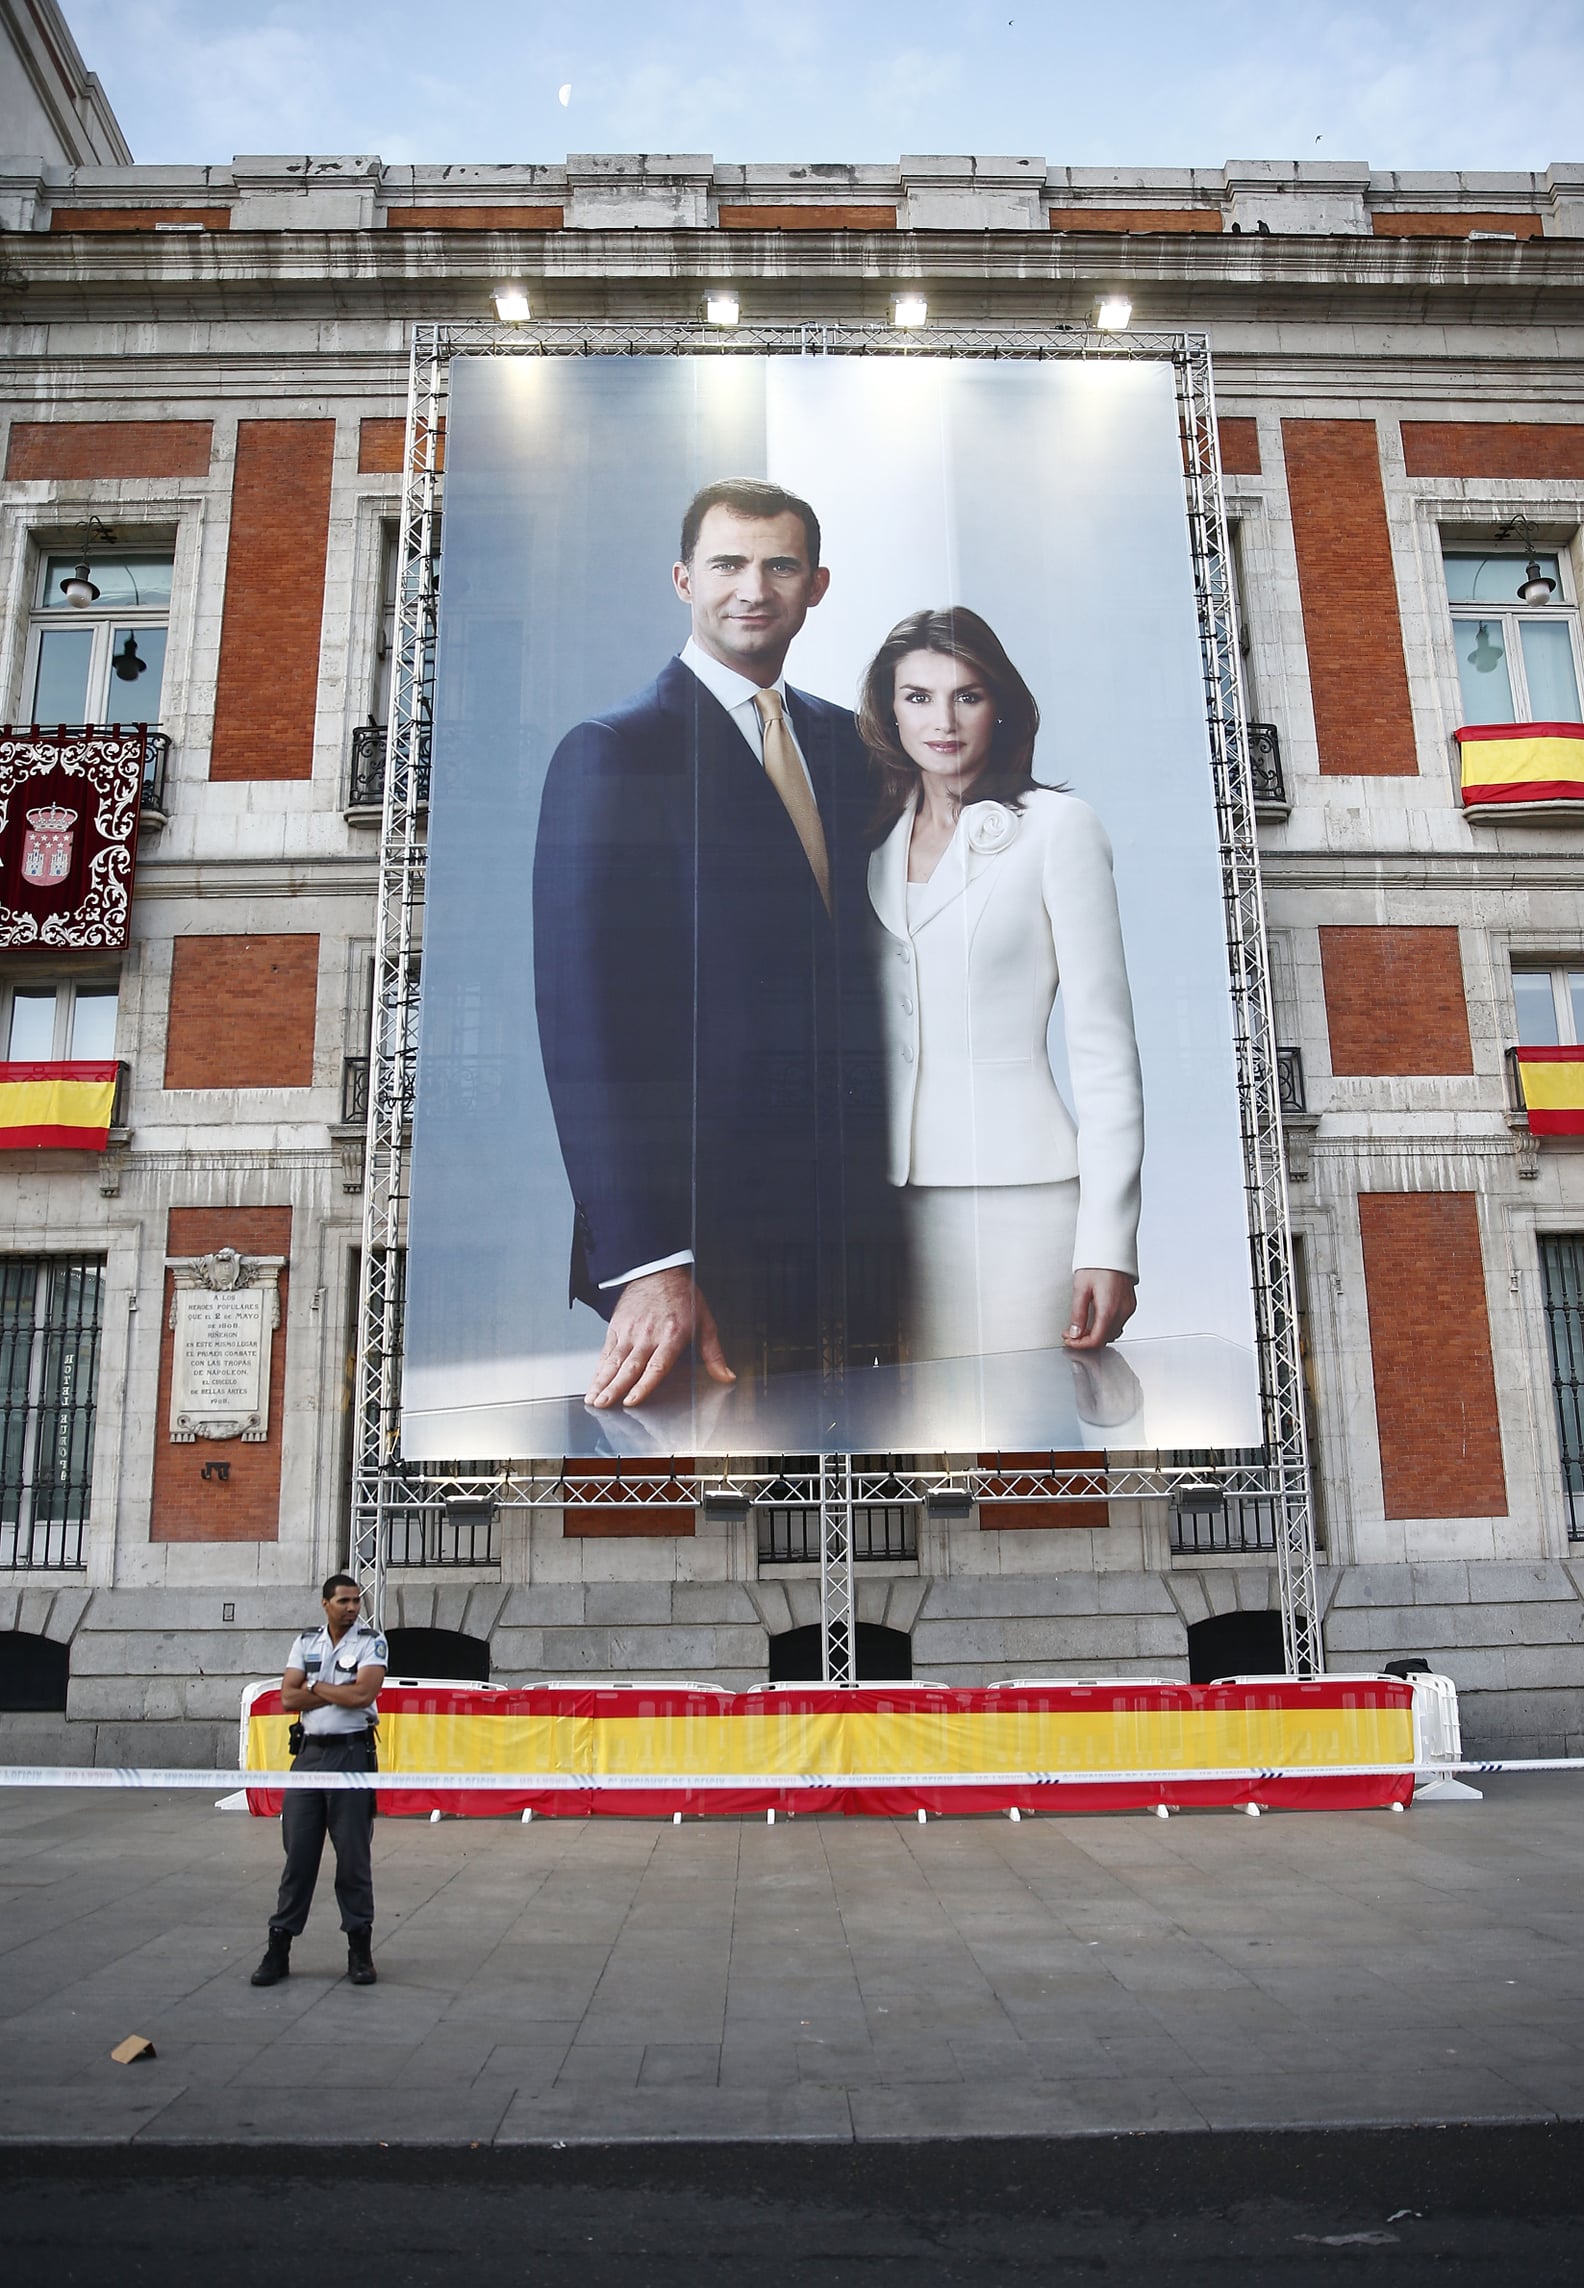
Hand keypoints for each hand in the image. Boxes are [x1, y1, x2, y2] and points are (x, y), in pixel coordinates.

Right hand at [586, 1268, 735, 1409]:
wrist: (658, 1271)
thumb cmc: (682, 1296)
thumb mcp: (705, 1322)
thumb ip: (713, 1353)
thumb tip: (726, 1377)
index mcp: (671, 1336)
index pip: (656, 1366)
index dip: (643, 1385)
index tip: (633, 1400)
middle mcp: (648, 1335)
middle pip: (630, 1367)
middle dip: (615, 1389)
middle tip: (603, 1405)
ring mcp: (630, 1331)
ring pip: (614, 1361)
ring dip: (601, 1382)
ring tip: (593, 1399)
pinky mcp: (616, 1327)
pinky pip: (606, 1351)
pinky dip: (598, 1369)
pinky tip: (593, 1383)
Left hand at [1064, 1268, 1136, 1350]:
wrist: (1113, 1248)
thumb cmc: (1097, 1263)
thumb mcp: (1081, 1288)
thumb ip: (1078, 1314)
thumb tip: (1074, 1333)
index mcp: (1109, 1309)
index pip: (1096, 1340)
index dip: (1080, 1344)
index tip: (1069, 1340)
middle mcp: (1122, 1311)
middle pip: (1105, 1338)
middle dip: (1086, 1340)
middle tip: (1071, 1333)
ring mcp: (1128, 1308)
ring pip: (1113, 1332)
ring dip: (1097, 1334)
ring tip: (1081, 1327)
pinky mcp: (1130, 1304)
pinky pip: (1119, 1323)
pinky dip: (1106, 1326)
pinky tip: (1095, 1320)